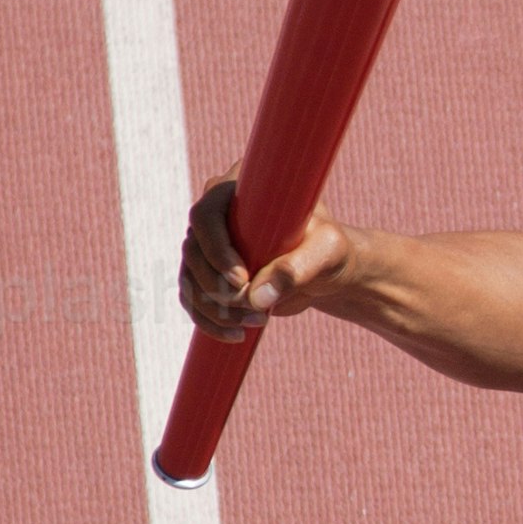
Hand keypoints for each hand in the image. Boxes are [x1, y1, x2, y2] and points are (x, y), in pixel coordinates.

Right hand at [179, 171, 352, 337]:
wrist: (328, 270)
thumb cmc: (332, 249)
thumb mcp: (327, 252)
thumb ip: (297, 269)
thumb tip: (257, 297)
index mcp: (241, 188)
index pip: (208, 214)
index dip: (216, 249)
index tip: (241, 281)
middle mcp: (218, 213)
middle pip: (193, 250)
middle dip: (218, 287)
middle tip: (254, 308)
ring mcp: (209, 244)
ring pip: (190, 278)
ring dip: (215, 308)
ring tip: (255, 323)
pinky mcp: (209, 273)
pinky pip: (194, 298)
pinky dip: (209, 321)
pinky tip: (236, 335)